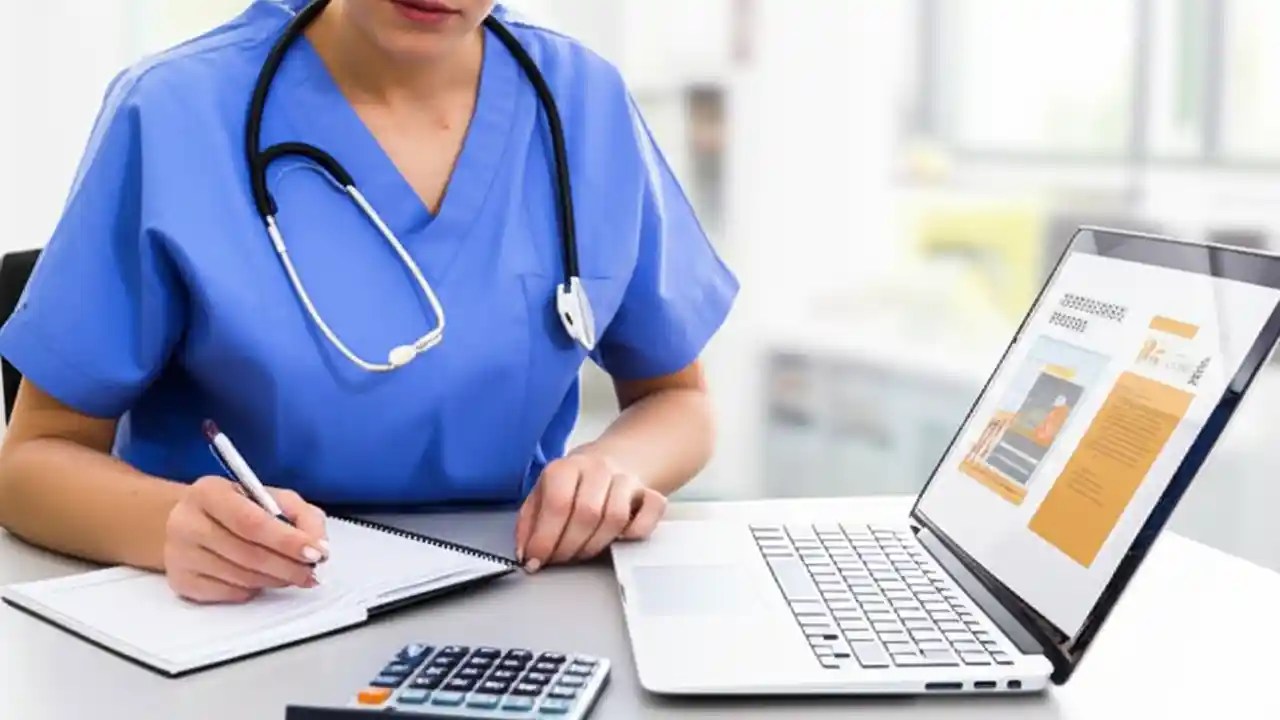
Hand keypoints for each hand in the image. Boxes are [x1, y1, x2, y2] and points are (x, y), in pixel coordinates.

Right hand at [164, 476, 328, 603]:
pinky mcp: (181, 582)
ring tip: (291, 574)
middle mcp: (188, 523)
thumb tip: (320, 547)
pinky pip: (229, 594)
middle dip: (288, 566)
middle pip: (248, 554)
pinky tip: (260, 578)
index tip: (316, 552)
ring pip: (242, 578)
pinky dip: (253, 589)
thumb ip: (301, 515)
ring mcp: (180, 555)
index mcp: (209, 492)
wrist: (185, 522)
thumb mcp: (269, 497)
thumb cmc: (236, 508)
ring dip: (275, 579)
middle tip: (311, 572)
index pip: (252, 522)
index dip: (288, 541)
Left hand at [514, 450, 666, 571]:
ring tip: (581, 552)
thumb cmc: (572, 486)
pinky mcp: (651, 493)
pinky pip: (650, 514)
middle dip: (569, 547)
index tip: (536, 560)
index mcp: (566, 468)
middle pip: (586, 513)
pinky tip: (618, 538)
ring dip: (595, 545)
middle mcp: (598, 469)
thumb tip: (525, 554)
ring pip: (615, 517)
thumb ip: (529, 524)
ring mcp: (627, 480)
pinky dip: (635, 532)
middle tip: (559, 560)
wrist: (612, 461)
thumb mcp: (542, 497)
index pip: (557, 504)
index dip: (545, 538)